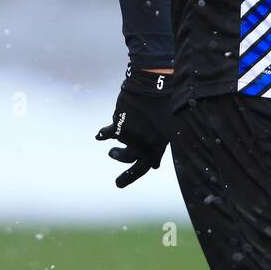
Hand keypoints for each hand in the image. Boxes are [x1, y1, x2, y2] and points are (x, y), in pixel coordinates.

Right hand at [96, 67, 173, 187]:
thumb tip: (156, 161)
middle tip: (118, 184)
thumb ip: (164, 138)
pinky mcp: (117, 126)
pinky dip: (103, 135)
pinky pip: (108, 134)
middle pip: (133, 163)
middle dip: (126, 177)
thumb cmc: (165, 100)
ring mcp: (129, 136)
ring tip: (111, 152)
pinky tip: (99, 136)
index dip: (148, 165)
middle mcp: (143, 144)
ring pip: (119, 151)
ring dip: (115, 154)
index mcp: (159, 144)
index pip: (150, 163)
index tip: (149, 169)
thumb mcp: (171, 122)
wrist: (152, 85)